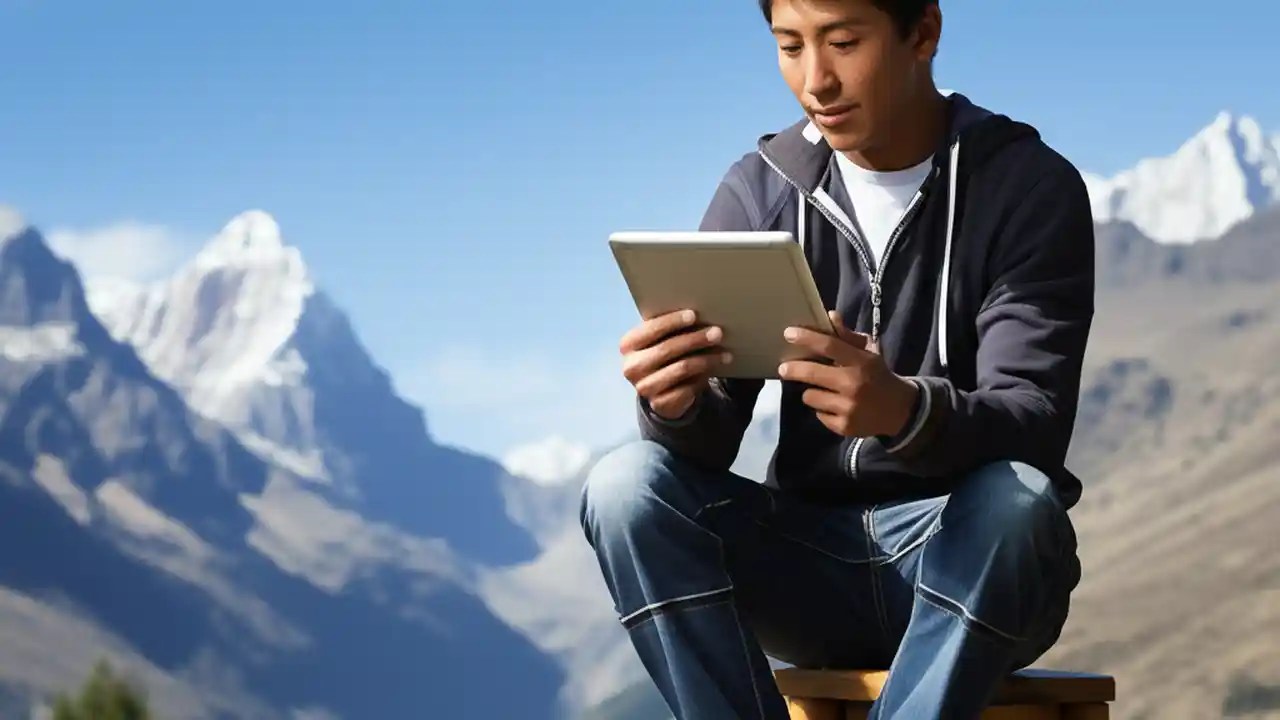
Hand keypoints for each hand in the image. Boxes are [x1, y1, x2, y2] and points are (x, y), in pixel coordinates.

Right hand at [619, 309, 732, 419]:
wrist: (658, 390)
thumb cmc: (662, 354)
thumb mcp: (658, 340)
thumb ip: (669, 329)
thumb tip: (699, 316)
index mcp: (628, 345)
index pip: (651, 330)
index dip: (672, 321)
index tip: (694, 315)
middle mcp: (632, 367)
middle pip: (667, 349)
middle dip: (695, 339)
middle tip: (717, 333)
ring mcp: (644, 387)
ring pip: (682, 368)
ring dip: (707, 359)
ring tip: (724, 353)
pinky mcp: (660, 403)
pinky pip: (688, 387)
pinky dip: (703, 377)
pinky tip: (714, 370)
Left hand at [777, 310, 917, 437]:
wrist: (899, 411)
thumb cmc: (878, 376)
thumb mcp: (869, 354)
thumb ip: (847, 337)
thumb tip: (830, 315)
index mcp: (861, 362)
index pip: (829, 345)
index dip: (806, 338)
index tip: (788, 333)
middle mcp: (853, 385)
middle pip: (812, 374)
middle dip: (793, 369)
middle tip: (783, 368)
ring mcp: (848, 408)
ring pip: (810, 396)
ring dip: (812, 392)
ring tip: (824, 391)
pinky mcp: (844, 427)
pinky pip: (818, 414)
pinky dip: (823, 410)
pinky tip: (836, 407)